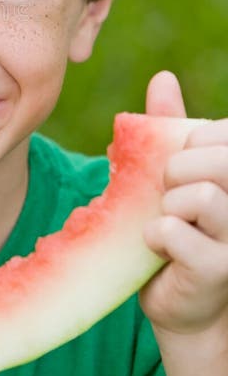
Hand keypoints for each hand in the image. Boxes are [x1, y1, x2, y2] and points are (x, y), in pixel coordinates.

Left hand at [139, 71, 227, 337]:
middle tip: (170, 194)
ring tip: (168, 221)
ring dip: (168, 205)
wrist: (176, 298)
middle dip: (177, 169)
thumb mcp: (171, 171)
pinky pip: (173, 230)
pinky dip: (154, 234)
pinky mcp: (219, 270)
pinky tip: (159, 248)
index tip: (182, 169)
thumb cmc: (177, 226)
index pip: (221, 132)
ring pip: (201, 194)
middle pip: (218, 159)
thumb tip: (163, 78)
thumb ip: (168, 127)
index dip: (190, 143)